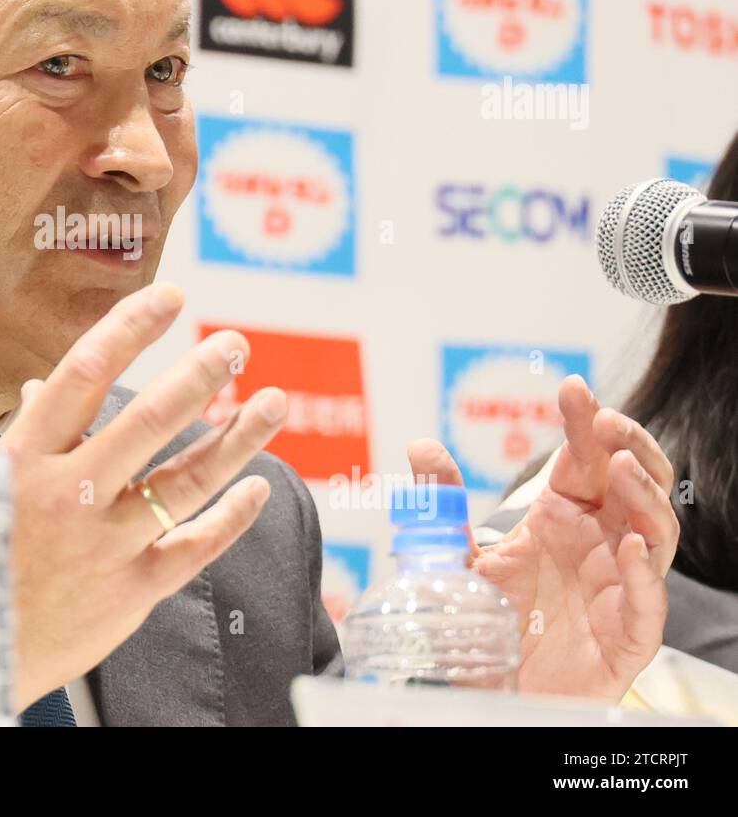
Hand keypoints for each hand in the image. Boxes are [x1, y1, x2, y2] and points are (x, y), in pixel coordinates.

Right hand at [1, 281, 287, 709]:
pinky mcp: (130, 591)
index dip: (130, 329)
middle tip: (236, 344)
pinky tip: (259, 488)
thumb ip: (20, 434)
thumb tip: (42, 386)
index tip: (167, 297)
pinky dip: (231, 517)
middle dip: (200, 375)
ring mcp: (104, 544)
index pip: (84, 373)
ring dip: (237, 439)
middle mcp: (69, 494)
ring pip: (186, 481)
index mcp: (24, 458)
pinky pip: (193, 548)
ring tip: (272, 403)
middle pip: (149, 420)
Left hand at [407, 374, 678, 701]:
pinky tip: (631, 547)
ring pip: (655, 531)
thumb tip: (421, 446)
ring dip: (643, 496)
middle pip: (634, 482)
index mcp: (564, 516)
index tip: (572, 389)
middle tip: (603, 422)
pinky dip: (644, 573)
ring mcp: (619, 586)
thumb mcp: (457, 555)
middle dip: (626, 445)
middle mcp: (599, 543)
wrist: (489, 689)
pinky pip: (647, 601)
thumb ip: (442, 502)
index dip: (584, 422)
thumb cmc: (489, 620)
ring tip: (621, 466)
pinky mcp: (628, 635)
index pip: (584, 458)